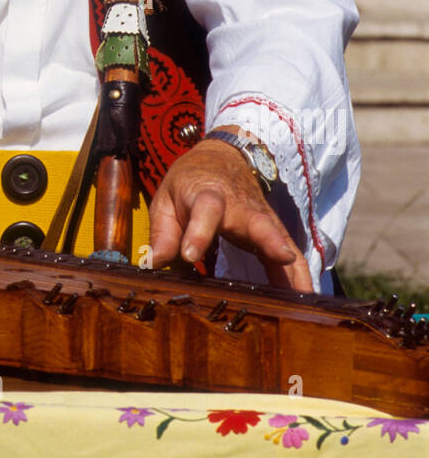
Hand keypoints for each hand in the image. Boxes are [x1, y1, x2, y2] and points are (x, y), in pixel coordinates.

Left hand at [148, 136, 312, 291]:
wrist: (223, 157)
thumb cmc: (190, 182)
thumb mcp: (167, 199)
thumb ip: (162, 232)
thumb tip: (153, 264)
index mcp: (207, 193)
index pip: (205, 209)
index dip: (197, 232)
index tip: (190, 256)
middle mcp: (241, 205)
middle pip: (258, 221)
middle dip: (270, 239)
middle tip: (283, 259)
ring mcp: (262, 218)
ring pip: (281, 241)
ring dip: (294, 268)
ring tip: (304, 297)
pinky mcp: (274, 232)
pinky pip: (289, 255)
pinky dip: (299, 276)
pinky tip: (305, 300)